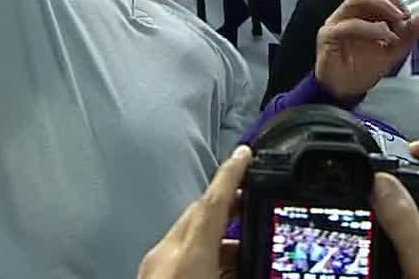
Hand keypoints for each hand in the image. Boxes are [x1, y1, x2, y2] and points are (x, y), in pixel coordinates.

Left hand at [138, 145, 252, 278]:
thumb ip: (247, 278)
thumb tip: (270, 277)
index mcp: (190, 256)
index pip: (213, 203)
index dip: (231, 174)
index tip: (243, 153)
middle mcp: (167, 255)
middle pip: (198, 214)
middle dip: (227, 204)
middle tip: (252, 202)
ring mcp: (153, 266)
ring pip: (187, 234)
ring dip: (215, 235)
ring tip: (241, 247)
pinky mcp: (148, 277)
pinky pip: (178, 252)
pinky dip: (199, 252)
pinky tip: (215, 267)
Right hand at [315, 0, 418, 101]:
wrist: (344, 92)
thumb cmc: (363, 70)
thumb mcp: (391, 53)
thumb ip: (406, 37)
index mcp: (359, 15)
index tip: (407, 13)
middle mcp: (345, 15)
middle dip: (387, 0)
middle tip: (403, 15)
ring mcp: (335, 24)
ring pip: (355, 2)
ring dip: (380, 8)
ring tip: (396, 25)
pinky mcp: (327, 36)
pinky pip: (348, 25)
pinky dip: (370, 28)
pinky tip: (384, 38)